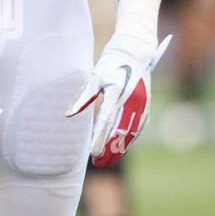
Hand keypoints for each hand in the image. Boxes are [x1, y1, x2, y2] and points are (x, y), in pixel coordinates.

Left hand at [65, 33, 171, 165]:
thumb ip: (83, 98)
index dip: (100, 138)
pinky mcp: (146, 107)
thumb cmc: (110, 65)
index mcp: (116, 91)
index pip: (107, 120)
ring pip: (131, 133)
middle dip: (109, 148)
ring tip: (107, 161)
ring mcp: (141, 104)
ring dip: (119, 148)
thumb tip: (68, 115)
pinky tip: (120, 150)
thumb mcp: (94, 78)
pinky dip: (129, 141)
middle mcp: (131, 99)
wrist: (135, 53)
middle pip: (120, 131)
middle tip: (97, 162)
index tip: (93, 153)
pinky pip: (138, 129)